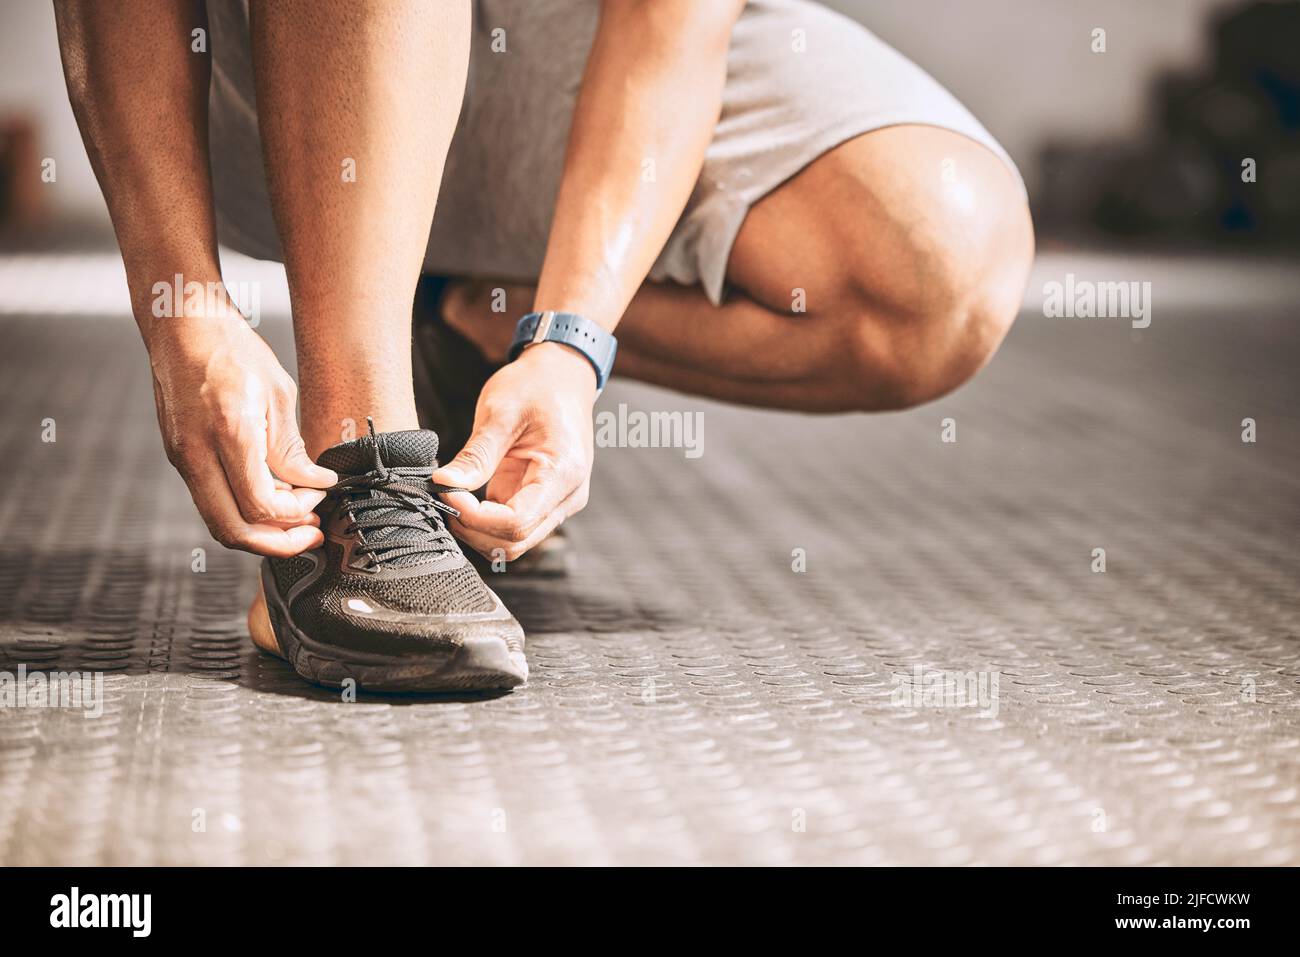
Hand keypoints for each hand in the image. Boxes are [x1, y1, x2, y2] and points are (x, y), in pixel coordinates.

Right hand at [147, 309, 336, 555]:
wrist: (182, 325)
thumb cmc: (233, 350)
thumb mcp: (278, 394)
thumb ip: (292, 448)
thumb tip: (317, 485)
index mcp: (229, 433)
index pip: (261, 504)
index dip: (296, 514)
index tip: (320, 499)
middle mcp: (197, 453)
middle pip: (233, 530)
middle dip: (278, 543)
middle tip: (312, 534)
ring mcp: (182, 458)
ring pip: (219, 521)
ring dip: (261, 531)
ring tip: (298, 517)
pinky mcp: (180, 457)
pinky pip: (212, 501)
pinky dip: (243, 510)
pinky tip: (273, 495)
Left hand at [431, 343, 595, 560]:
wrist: (563, 377)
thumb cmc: (536, 386)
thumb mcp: (501, 412)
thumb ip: (476, 455)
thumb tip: (443, 484)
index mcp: (564, 473)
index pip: (517, 522)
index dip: (475, 516)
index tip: (446, 491)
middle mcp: (567, 497)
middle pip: (516, 541)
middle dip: (472, 528)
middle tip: (442, 496)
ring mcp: (556, 503)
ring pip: (513, 543)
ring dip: (476, 530)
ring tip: (450, 497)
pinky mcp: (541, 502)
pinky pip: (510, 528)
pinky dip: (482, 522)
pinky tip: (462, 498)